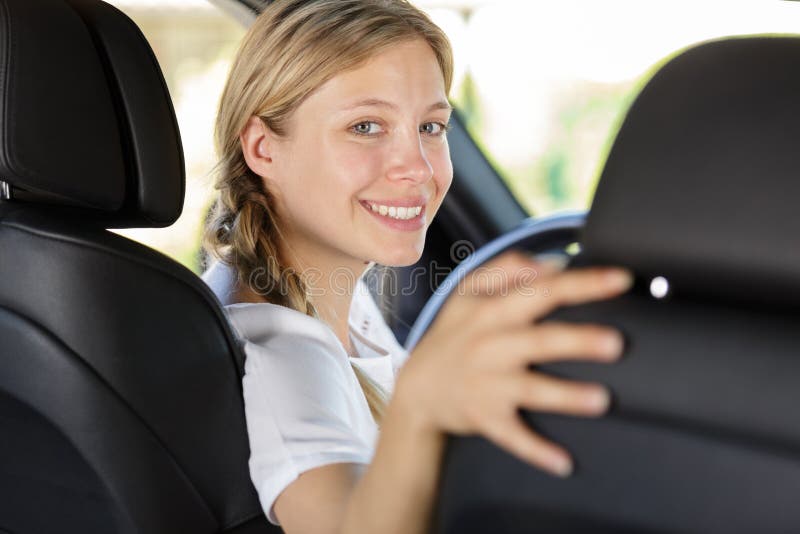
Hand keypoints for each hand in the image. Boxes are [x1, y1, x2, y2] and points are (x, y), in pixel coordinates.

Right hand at [393, 250, 631, 476]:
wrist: (417, 389)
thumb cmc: (453, 335)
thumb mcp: (467, 293)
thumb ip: (507, 269)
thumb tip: (553, 263)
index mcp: (492, 310)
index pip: (542, 290)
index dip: (582, 283)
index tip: (622, 279)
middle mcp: (490, 345)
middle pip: (539, 339)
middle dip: (576, 340)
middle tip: (616, 343)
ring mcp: (487, 384)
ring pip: (529, 390)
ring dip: (564, 396)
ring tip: (601, 400)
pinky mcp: (484, 417)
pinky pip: (512, 435)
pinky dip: (535, 450)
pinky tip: (564, 463)